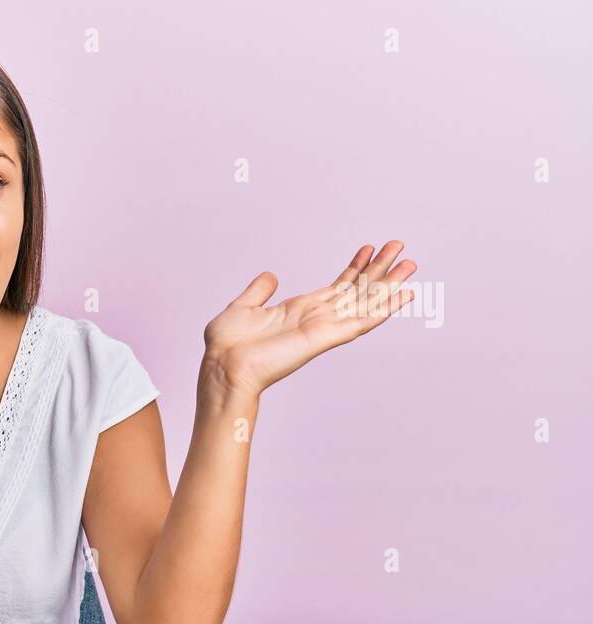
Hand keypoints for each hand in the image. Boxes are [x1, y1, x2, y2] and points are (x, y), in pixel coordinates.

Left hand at [201, 241, 416, 397]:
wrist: (223, 366)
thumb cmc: (227, 345)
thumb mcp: (242, 307)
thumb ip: (259, 291)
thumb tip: (271, 276)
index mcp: (299, 310)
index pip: (336, 286)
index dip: (354, 267)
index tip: (369, 248)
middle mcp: (316, 318)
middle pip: (357, 290)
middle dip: (379, 269)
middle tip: (400, 247)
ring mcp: (324, 328)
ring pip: (366, 302)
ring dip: (389, 284)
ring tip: (410, 264)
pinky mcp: (326, 337)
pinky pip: (362, 322)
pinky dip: (385, 308)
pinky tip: (405, 295)